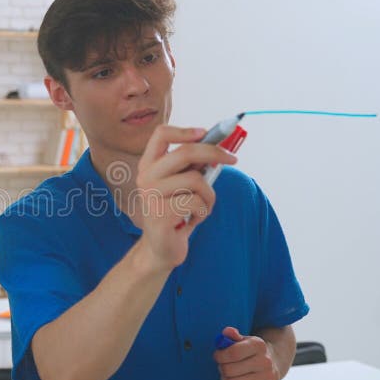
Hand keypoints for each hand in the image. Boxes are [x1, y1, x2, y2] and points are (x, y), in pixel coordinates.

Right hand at [136, 125, 236, 270]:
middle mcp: (146, 177)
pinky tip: (194, 219)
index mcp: (149, 165)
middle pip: (185, 152)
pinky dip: (204, 211)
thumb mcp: (183, 184)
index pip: (161, 134)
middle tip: (233, 159)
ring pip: (196, 180)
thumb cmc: (176, 212)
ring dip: (209, 194)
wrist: (161, 248)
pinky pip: (196, 202)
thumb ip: (194, 165)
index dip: (185, 131)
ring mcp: (151, 195)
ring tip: (203, 206)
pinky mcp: (160, 214)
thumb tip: (221, 146)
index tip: (206, 133)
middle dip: (214, 153)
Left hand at [214, 326, 280, 379]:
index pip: (232, 353)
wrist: (272, 362)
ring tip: (229, 375)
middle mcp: (266, 361)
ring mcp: (269, 378)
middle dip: (221, 368)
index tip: (217, 356)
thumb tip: (228, 332)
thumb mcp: (241, 339)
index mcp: (259, 345)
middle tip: (223, 366)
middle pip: (230, 370)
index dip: (219, 356)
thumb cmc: (249, 351)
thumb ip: (231, 335)